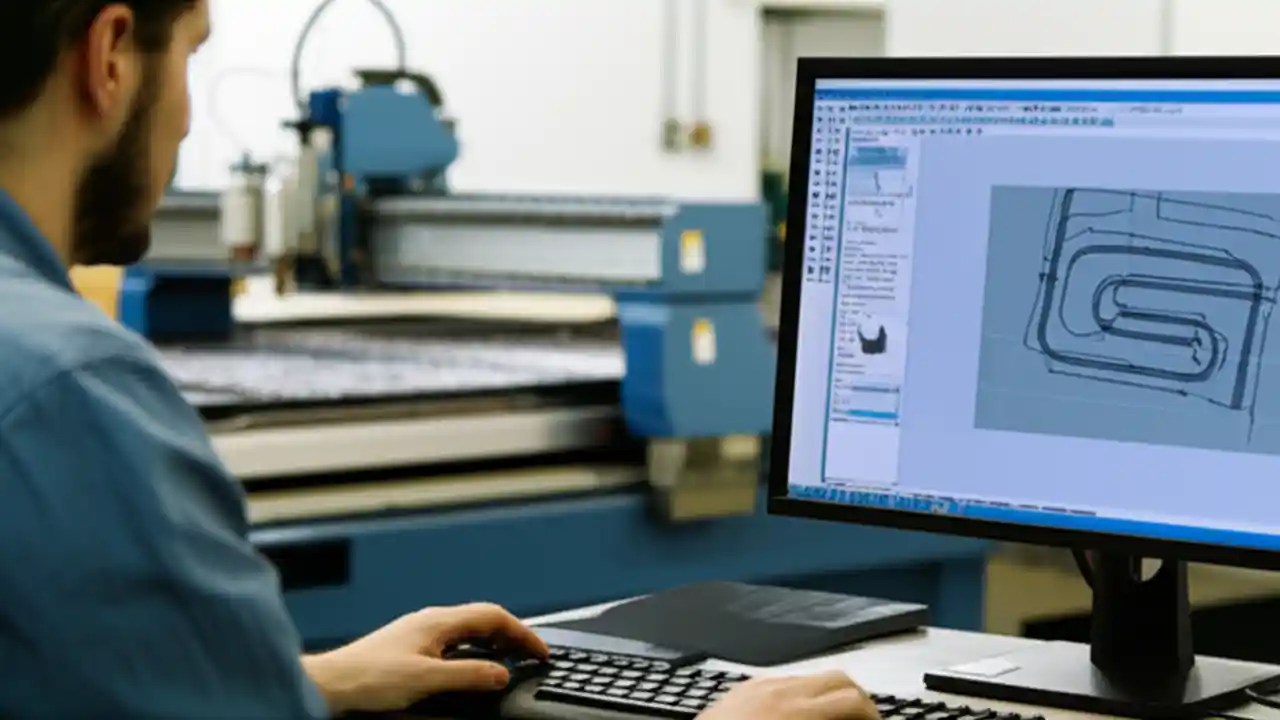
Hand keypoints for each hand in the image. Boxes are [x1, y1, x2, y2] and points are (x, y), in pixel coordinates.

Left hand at [301, 602, 548, 714]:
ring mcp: (420, 633)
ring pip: (468, 630)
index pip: (494, 616)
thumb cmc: (368, 677)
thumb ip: (468, 675)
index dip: (523, 632)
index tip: (539, 651)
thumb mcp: (427, 680)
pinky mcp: (411, 647)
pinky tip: (473, 668)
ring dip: (494, 643)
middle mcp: (431, 621)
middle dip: (512, 635)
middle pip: (483, 619)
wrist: (330, 684)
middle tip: (530, 656)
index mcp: (438, 621)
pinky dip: (474, 651)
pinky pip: (454, 642)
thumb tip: (501, 674)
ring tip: (509, 661)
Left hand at [699, 671, 879, 719]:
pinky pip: (781, 682)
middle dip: (856, 698)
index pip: (852, 699)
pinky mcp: (742, 687)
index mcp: (795, 711)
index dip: (872, 713)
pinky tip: (797, 715)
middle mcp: (777, 691)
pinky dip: (799, 694)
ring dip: (827, 695)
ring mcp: (758, 685)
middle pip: (836, 678)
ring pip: (810, 677)